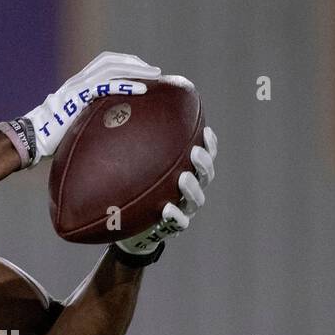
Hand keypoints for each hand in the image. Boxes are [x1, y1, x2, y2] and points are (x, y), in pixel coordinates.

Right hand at [0, 51, 160, 166]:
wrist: (32, 139)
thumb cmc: (50, 137)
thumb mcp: (74, 123)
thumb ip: (89, 118)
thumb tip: (106, 130)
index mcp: (77, 84)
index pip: (103, 63)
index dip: (124, 63)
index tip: (142, 70)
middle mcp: (77, 81)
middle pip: (109, 60)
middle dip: (134, 62)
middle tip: (155, 71)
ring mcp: (77, 87)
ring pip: (110, 68)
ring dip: (135, 70)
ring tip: (154, 76)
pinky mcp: (77, 98)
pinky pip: (105, 86)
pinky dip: (126, 85)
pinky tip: (142, 90)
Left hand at [116, 117, 216, 255]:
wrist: (125, 228)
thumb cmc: (131, 189)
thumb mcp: (132, 164)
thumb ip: (135, 139)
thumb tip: (127, 105)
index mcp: (183, 172)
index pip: (204, 157)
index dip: (209, 146)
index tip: (205, 132)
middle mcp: (188, 191)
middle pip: (205, 176)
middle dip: (204, 163)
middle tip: (195, 152)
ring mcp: (182, 210)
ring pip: (196, 200)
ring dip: (192, 189)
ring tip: (183, 178)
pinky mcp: (170, 229)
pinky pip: (178, 224)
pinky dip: (176, 216)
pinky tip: (167, 208)